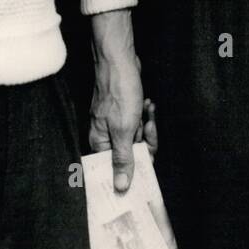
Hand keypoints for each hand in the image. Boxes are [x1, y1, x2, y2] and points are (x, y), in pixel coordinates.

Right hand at [89, 8, 144, 192]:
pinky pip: (138, 124)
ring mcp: (115, 123)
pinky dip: (145, 116)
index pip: (115, 170)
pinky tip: (147, 104)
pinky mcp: (124, 113)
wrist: (119, 61)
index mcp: (101, 144)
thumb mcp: (124, 130)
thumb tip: (120, 187)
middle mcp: (105, 136)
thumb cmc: (119, 92)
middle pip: (129, 155)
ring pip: (136, 139)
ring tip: (146, 110)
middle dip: (144, 143)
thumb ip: (123, 159)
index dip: (132, 172)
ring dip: (145, 126)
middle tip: (147, 129)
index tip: (146, 170)